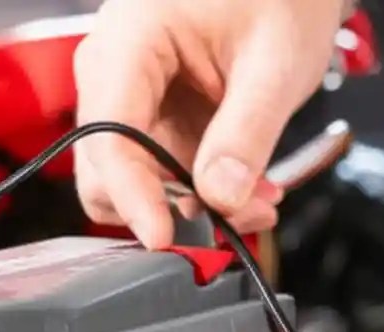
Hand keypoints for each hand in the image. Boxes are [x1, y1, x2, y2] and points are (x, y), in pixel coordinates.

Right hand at [72, 0, 347, 248]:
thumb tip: (220, 197)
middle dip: (169, 205)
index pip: (108, 137)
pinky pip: (160, 172)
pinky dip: (200, 190)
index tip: (163, 238)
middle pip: (106, 170)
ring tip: (256, 197)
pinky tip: (245, 184)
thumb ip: (247, 133)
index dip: (133, 197)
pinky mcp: (151, 117)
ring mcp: (128, 97)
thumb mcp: (277, 60)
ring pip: (134, 181)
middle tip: (238, 213)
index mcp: (128, 42)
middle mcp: (113, 72)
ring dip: (192, 203)